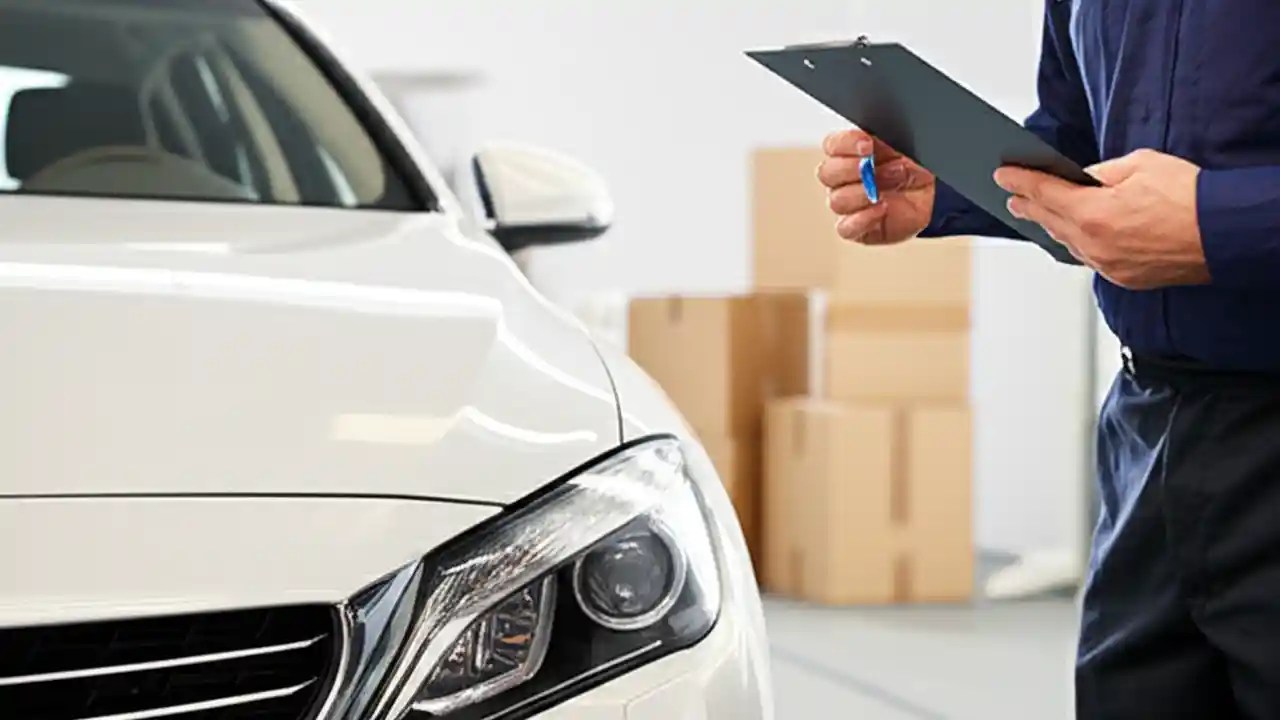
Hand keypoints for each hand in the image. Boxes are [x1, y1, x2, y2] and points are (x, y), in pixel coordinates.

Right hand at [817, 129, 935, 243]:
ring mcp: (847, 204)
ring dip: (861, 194)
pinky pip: (845, 227)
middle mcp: (843, 179)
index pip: (833, 145)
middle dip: (848, 169)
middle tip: (869, 167)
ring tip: (882, 191)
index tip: (867, 144)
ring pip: (836, 200)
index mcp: (849, 153)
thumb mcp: (906, 147)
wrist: (929, 196)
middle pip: (827, 173)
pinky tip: (881, 210)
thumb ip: (887, 142)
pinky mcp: (855, 228)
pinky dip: (862, 219)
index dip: (845, 143)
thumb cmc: (912, 169)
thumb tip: (878, 139)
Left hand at [994, 149, 1210, 288]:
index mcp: (1093, 213)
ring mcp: (1107, 265)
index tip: (1003, 175)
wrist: (1224, 233)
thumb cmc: (1190, 198)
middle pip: (1050, 221)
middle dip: (1029, 206)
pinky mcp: (1123, 276)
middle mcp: (1094, 244)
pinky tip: (1073, 235)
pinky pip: (1089, 258)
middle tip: (1012, 196)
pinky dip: (1077, 243)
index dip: (1021, 182)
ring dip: (1051, 226)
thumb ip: (1104, 172)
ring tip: (1036, 214)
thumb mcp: (1141, 166)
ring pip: (1068, 243)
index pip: (1044, 194)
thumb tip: (1085, 178)